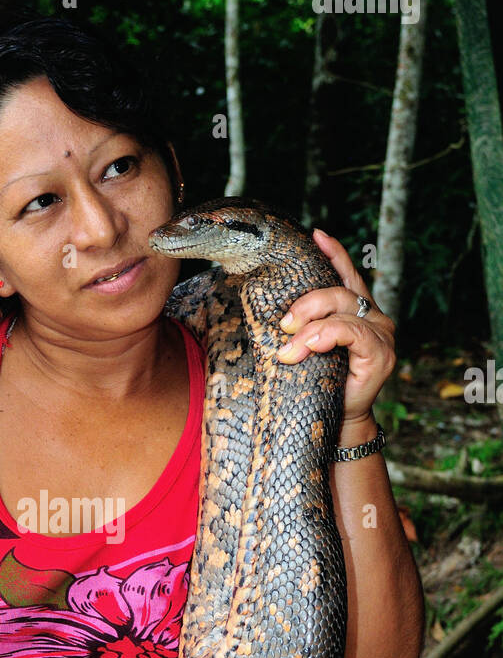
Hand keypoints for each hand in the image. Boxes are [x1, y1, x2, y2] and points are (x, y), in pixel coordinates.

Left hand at [275, 229, 395, 425]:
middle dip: (307, 304)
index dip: (335, 254)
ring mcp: (382, 335)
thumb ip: (305, 324)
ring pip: (343, 312)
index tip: (316, 235)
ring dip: (310, 326)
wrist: (336, 422)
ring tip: (288, 348)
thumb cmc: (319, 385)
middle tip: (283, 324)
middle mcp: (376, 318)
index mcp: (360, 311)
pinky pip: (351, 332)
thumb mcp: (308, 348)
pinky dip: (327, 335)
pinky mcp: (381, 354)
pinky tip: (310, 346)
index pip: (347, 275)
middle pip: (340, 292)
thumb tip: (275, 310)